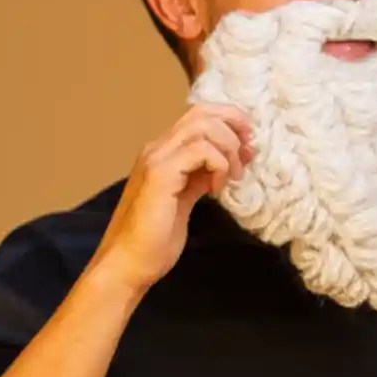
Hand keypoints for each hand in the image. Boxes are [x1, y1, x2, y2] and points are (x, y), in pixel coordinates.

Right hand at [93, 104, 251, 292]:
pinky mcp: (160, 174)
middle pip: (203, 111)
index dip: (230, 122)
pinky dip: (219, 165)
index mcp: (163, 152)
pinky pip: (202, 150)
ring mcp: (157, 158)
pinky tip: (216, 190)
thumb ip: (202, 176)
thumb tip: (229, 162)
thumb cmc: (155, 238)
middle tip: (247, 154)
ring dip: (229, 148)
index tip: (247, 146)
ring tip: (232, 178)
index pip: (200, 115)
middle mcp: (158, 148)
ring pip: (204, 125)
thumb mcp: (186, 198)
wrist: (129, 264)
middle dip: (235, 126)